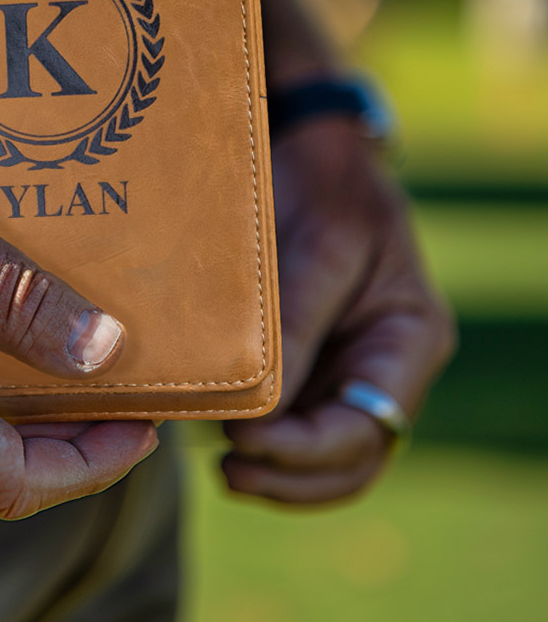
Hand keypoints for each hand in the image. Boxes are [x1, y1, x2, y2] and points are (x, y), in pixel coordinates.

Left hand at [221, 118, 455, 502]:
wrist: (313, 149)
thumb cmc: (327, 186)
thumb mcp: (322, 244)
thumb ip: (295, 325)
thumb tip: (259, 409)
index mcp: (408, 338)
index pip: (367, 425)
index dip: (305, 448)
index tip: (244, 439)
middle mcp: (381, 364)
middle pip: (351, 456)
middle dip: (291, 476)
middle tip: (229, 471)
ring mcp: (343, 365)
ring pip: (322, 450)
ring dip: (277, 471)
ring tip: (223, 469)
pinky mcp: (305, 357)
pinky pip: (291, 416)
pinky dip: (261, 438)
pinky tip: (217, 432)